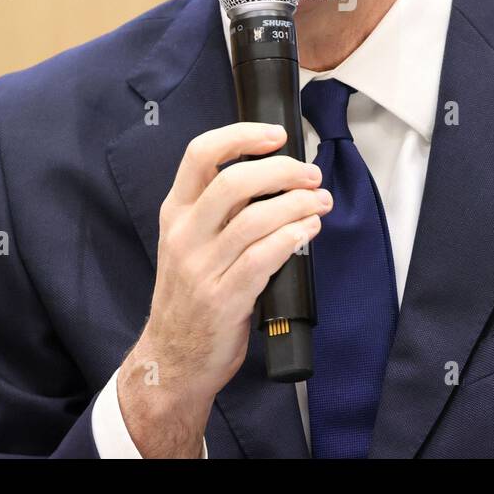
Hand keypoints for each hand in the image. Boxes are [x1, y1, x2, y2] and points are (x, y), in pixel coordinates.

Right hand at [118, 121, 331, 456]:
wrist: (173, 359)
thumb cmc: (192, 295)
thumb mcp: (190, 242)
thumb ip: (220, 210)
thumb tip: (274, 175)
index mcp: (175, 212)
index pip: (200, 154)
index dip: (241, 136)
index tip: (276, 134)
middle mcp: (184, 235)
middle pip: (234, 182)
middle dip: (283, 171)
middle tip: (311, 175)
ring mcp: (201, 268)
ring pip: (255, 218)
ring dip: (298, 205)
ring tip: (320, 203)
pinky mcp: (223, 299)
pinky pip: (263, 257)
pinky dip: (293, 237)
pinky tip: (309, 231)